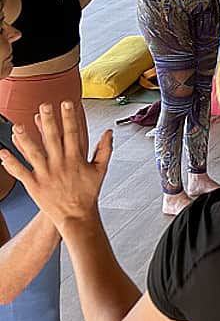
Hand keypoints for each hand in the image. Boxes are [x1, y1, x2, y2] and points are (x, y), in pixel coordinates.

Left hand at [0, 102, 112, 230]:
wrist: (76, 216)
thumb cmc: (88, 193)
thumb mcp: (101, 169)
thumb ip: (105, 149)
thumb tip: (108, 132)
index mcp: (76, 159)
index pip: (73, 133)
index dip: (69, 117)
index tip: (66, 104)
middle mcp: (60, 164)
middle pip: (52, 139)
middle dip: (48, 121)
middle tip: (43, 106)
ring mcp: (46, 174)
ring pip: (33, 154)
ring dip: (24, 140)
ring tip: (17, 127)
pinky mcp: (34, 185)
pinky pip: (20, 172)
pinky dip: (10, 163)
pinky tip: (2, 153)